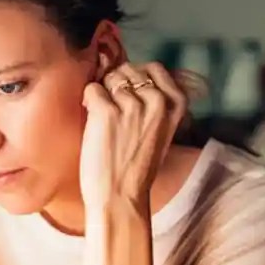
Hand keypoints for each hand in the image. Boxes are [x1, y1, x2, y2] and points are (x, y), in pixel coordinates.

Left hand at [79, 60, 188, 216]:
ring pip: (110, 77)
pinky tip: (92, 122)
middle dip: (116, 84)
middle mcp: (157, 100)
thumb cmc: (137, 167)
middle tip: (112, 111)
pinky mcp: (106, 112)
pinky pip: (92, 89)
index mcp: (176, 103)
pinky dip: (88, 102)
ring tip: (102, 118)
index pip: (154, 68)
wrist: (121, 196)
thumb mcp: (162, 130)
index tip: (128, 98)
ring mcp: (132, 105)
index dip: (135, 78)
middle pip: (129, 70)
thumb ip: (156, 103)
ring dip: (101, 94)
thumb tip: (133, 75)